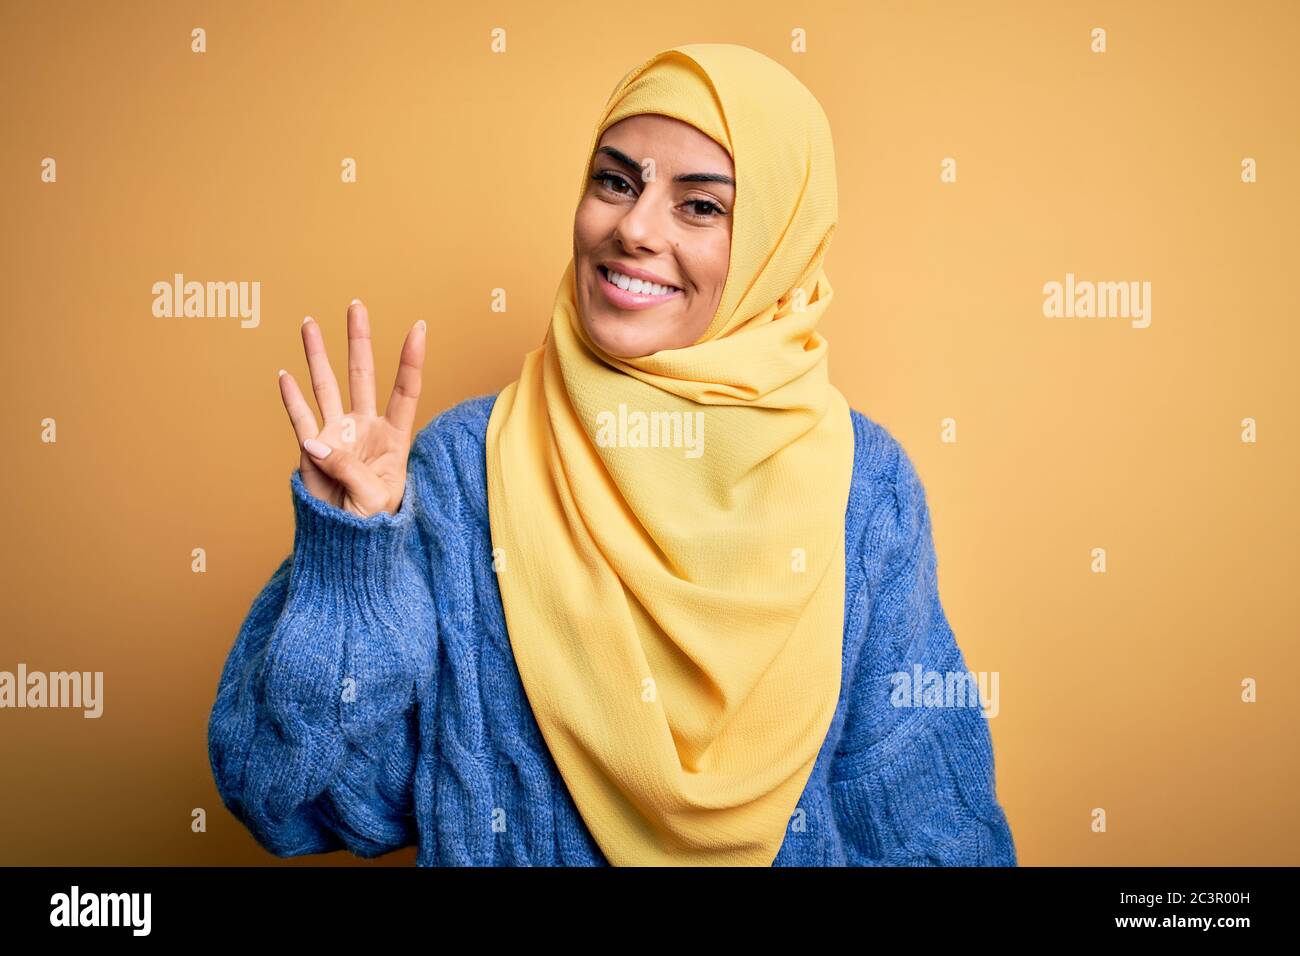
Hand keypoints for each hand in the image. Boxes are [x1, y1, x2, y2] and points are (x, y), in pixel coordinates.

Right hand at [278, 300, 426, 516]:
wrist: (348, 542)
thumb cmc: (372, 522)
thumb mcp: (373, 496)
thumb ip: (347, 467)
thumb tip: (315, 443)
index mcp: (393, 437)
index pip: (405, 390)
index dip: (411, 360)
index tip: (419, 327)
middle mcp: (365, 428)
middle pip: (362, 374)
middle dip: (358, 340)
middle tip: (356, 305)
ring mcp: (337, 435)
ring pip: (326, 386)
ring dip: (317, 355)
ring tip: (309, 323)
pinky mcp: (312, 450)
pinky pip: (300, 418)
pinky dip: (291, 398)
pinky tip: (285, 375)